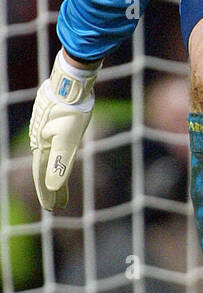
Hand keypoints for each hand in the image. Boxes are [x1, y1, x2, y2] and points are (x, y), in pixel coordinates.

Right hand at [29, 53, 99, 210]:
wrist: (71, 82)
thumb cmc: (71, 111)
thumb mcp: (68, 139)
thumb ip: (59, 162)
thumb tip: (52, 186)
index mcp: (43, 147)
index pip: (44, 177)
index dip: (48, 194)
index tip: (52, 210)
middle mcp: (40, 140)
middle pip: (44, 170)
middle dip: (50, 188)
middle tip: (57, 205)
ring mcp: (44, 130)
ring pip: (47, 157)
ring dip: (52, 173)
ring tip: (58, 186)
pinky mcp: (50, 121)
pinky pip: (50, 145)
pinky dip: (54, 157)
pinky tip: (56, 156)